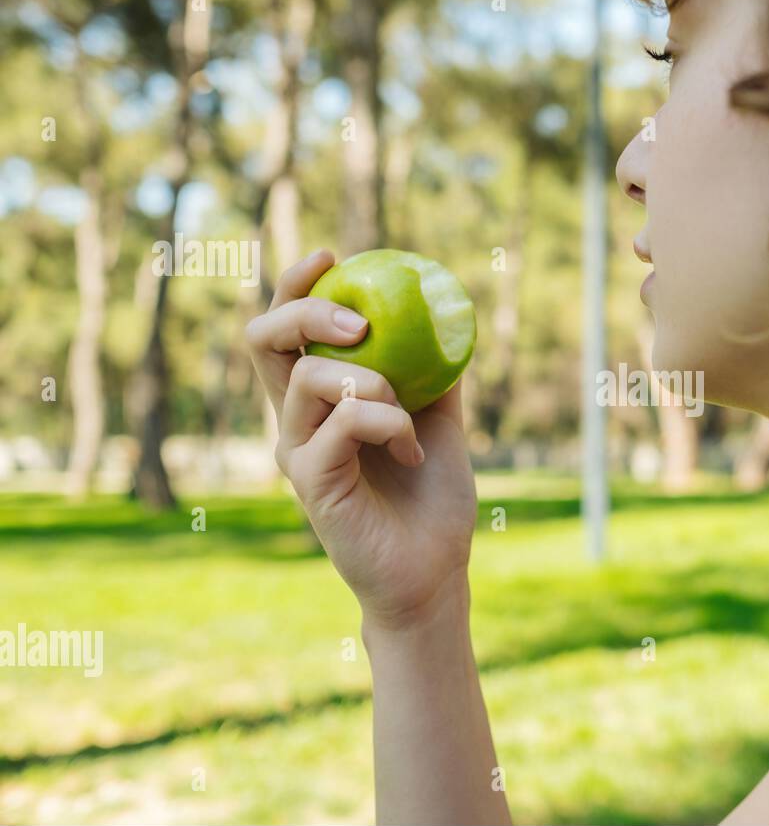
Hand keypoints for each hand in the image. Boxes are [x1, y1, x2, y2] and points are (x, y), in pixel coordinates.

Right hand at [246, 250, 477, 628]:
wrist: (435, 569)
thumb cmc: (433, 499)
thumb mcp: (440, 420)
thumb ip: (433, 372)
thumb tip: (447, 315)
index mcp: (320, 403)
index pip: (286, 331)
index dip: (296, 285)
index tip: (333, 256)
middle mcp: (295, 422)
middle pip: (264, 340)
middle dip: (307, 309)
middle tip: (361, 320)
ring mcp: (297, 451)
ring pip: (309, 376)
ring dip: (374, 382)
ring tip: (409, 419)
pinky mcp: (310, 480)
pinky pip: (344, 421)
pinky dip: (388, 422)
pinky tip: (412, 456)